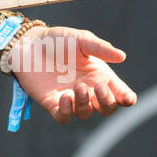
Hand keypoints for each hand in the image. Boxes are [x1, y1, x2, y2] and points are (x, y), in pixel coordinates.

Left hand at [7, 25, 136, 122]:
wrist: (29, 44)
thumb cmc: (58, 40)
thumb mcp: (81, 39)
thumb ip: (100, 48)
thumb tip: (122, 56)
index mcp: (99, 75)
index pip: (119, 93)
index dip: (126, 98)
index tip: (127, 98)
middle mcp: (87, 90)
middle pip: (106, 108)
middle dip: (107, 102)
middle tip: (99, 88)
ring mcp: (71, 98)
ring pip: (86, 113)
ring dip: (85, 103)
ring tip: (78, 87)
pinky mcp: (52, 103)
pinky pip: (63, 117)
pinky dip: (67, 111)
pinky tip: (65, 97)